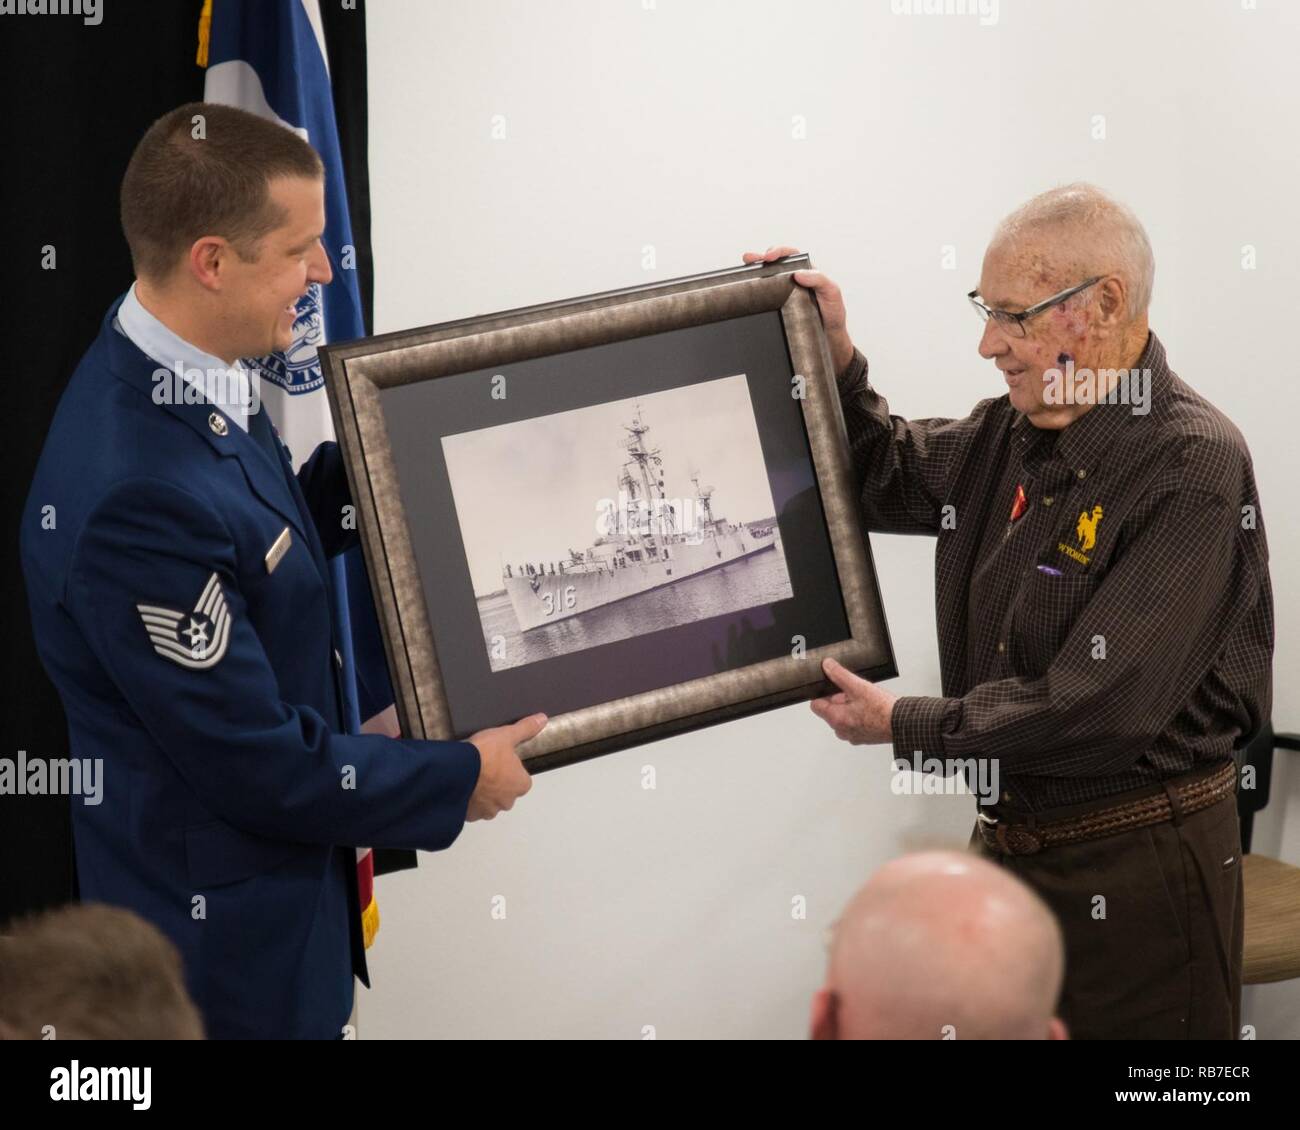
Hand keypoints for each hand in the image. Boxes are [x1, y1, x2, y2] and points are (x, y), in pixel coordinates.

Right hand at [465, 713, 544, 819]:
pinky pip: (472, 809)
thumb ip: (525, 728)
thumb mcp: (506, 735)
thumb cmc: (486, 753)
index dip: (510, 770)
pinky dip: (468, 801)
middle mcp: (508, 802)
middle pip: (505, 793)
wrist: (457, 771)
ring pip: (488, 803)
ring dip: (482, 794)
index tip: (499, 761)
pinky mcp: (470, 816)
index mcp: (521, 785)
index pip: (521, 779)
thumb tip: (543, 718)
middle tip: (483, 768)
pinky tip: (461, 788)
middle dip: (496, 784)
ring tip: (469, 777)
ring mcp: (488, 811)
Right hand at [741, 245, 854, 374]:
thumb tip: (799, 273)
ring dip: (753, 272)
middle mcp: (793, 280)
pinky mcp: (778, 307)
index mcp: (806, 272)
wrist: (828, 337)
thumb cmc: (832, 313)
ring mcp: (784, 294)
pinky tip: (746, 290)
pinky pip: (765, 297)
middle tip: (750, 259)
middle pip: (773, 264)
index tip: (769, 256)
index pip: (790, 255)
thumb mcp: (832, 292)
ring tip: (743, 269)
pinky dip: (754, 291)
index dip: (779, 252)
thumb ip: (819, 279)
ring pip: (766, 278)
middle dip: (759, 258)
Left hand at [809, 658, 896, 744]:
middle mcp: (841, 731)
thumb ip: (839, 675)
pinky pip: (855, 723)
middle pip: (831, 710)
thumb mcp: (858, 686)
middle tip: (855, 693)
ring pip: (843, 716)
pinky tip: (871, 709)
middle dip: (840, 699)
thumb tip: (827, 666)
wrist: (902, 724)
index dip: (823, 693)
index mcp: (836, 719)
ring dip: (850, 707)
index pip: (816, 705)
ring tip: (865, 701)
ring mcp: (852, 736)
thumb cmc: (883, 710)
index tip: (832, 687)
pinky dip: (860, 715)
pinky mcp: (863, 737)